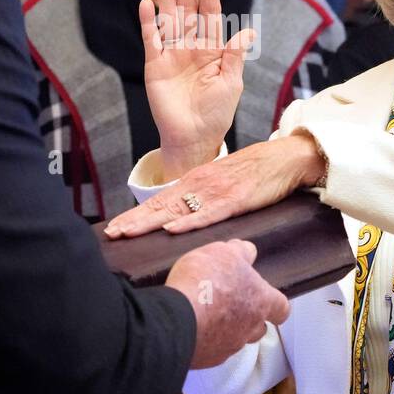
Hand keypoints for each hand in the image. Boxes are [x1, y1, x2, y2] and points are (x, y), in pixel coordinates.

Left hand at [105, 133, 324, 237]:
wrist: (283, 159)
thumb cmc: (254, 172)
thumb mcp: (220, 182)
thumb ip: (200, 196)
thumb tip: (180, 215)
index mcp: (195, 182)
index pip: (158, 201)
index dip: (135, 215)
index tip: (114, 228)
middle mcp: (199, 185)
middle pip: (160, 206)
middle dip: (133, 222)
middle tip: (110, 234)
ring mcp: (216, 192)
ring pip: (177, 210)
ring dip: (150, 223)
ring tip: (128, 233)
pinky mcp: (234, 199)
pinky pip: (208, 213)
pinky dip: (188, 222)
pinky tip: (172, 228)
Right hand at [141, 0, 254, 179]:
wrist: (193, 138)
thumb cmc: (216, 113)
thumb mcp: (231, 84)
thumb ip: (234, 57)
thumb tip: (247, 33)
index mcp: (213, 48)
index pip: (210, 13)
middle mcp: (191, 45)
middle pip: (188, 8)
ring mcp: (172, 53)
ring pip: (169, 17)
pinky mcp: (154, 65)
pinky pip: (151, 39)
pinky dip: (148, 22)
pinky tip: (147, 4)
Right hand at [165, 238, 290, 368]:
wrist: (177, 319)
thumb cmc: (204, 284)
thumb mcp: (223, 253)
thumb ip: (239, 251)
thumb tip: (247, 250)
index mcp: (260, 301)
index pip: (281, 308)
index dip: (275, 304)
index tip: (269, 300)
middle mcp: (250, 328)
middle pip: (259, 327)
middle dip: (248, 318)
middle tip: (229, 304)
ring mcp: (229, 346)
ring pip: (236, 340)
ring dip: (225, 329)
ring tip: (207, 315)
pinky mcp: (208, 358)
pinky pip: (212, 349)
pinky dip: (205, 340)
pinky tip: (191, 326)